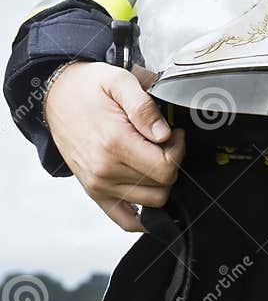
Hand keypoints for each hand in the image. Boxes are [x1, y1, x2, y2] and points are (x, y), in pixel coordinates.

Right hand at [44, 61, 185, 231]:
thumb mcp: (119, 81)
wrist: (56, 95)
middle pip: (162, 186)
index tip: (174, 134)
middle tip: (163, 143)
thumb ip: (144, 107)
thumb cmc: (89, 88)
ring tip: (152, 157)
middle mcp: (104, 171)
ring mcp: (98, 185)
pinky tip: (150, 193)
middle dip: (171, 164)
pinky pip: (126, 220)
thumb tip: (164, 135)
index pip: (166, 169)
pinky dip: (144, 216)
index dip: (178, 152)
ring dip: (160, 182)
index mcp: (113, 144)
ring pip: (152, 202)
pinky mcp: (94, 191)